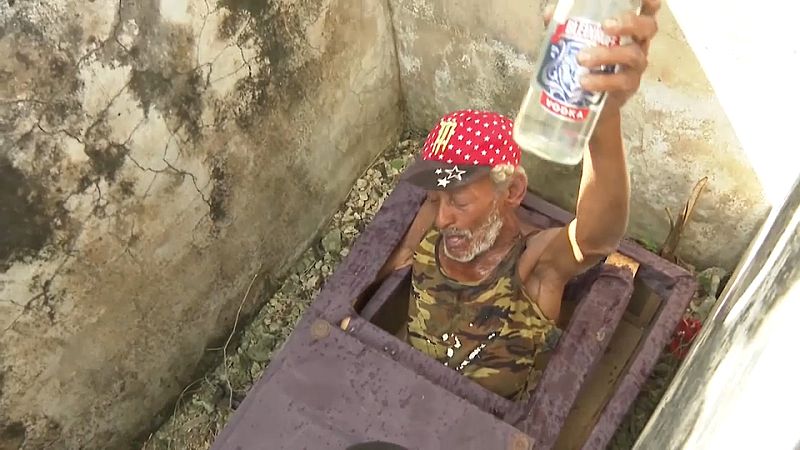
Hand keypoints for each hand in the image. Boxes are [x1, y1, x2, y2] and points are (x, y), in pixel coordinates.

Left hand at [543, 0, 660, 110]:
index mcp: (630, 27)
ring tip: (581, 58)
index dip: (649, 2)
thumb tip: (550, 12)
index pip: (646, 9)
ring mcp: (636, 65)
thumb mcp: (576, 40)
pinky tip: (584, 81)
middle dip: (629, 23)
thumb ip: (566, 25)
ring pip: (632, 55)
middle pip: (648, 27)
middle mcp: (638, 42)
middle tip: (606, 26)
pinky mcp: (629, 87)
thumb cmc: (588, 60)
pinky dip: (602, 80)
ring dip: (607, 55)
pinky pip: (621, 82)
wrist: (588, 98)